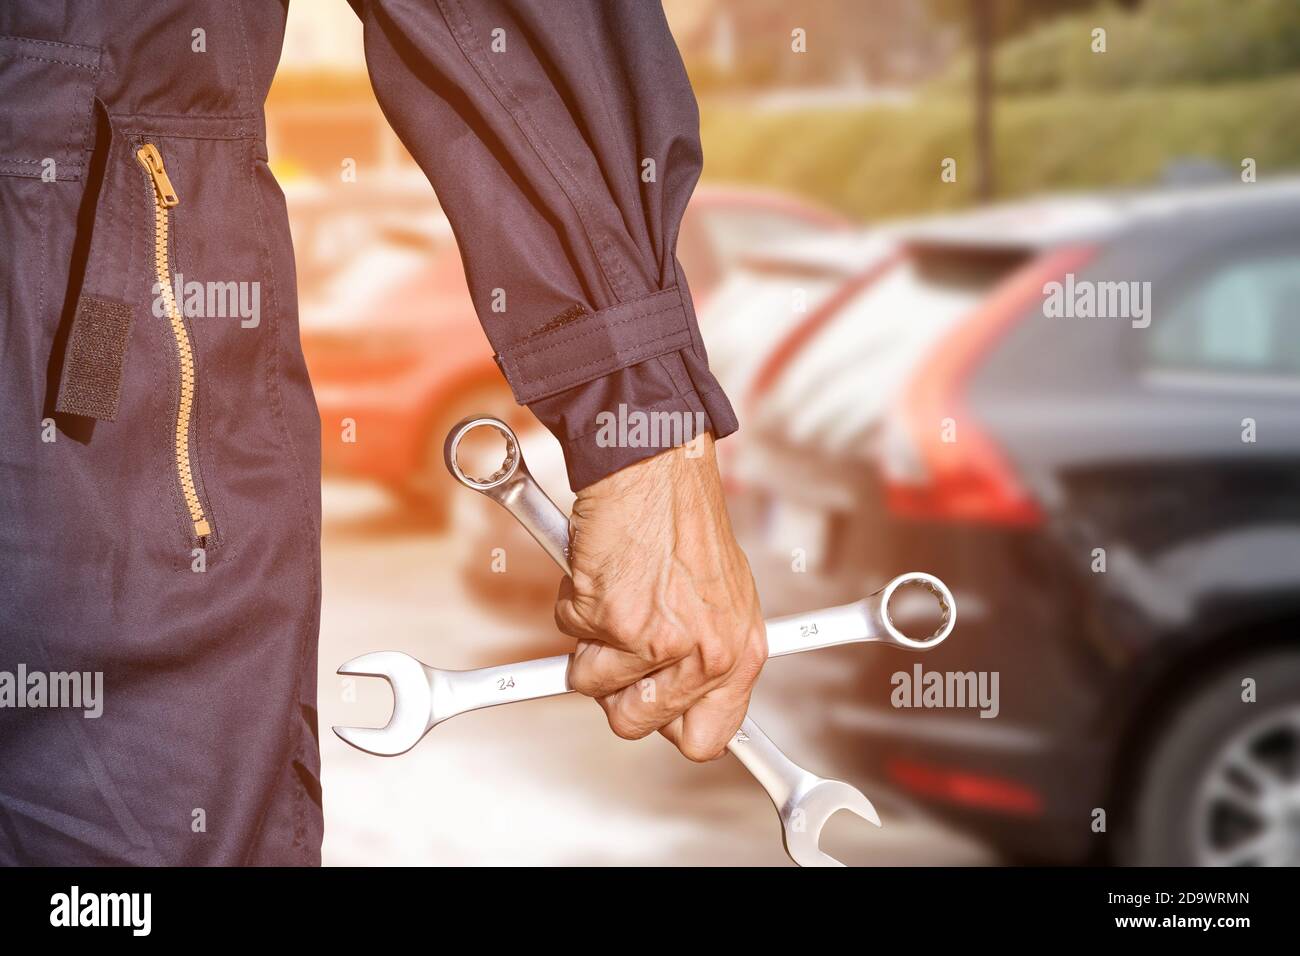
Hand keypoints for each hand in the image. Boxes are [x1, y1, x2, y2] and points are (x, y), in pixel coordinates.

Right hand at [554, 433, 766, 760]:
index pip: (705, 739)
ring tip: (614, 592)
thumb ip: (705, 655)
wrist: (656, 468)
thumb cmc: (683, 520)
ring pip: (590, 685)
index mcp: (739, 654)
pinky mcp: (612, 617)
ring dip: (588, 641)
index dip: (668, 727)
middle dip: (614, 688)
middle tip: (619, 642)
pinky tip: (601, 569)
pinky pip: (568, 634)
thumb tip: (677, 701)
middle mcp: (705, 654)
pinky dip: (573, 602)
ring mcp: (658, 640)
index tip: (651, 708)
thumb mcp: (723, 598)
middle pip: (634, 724)